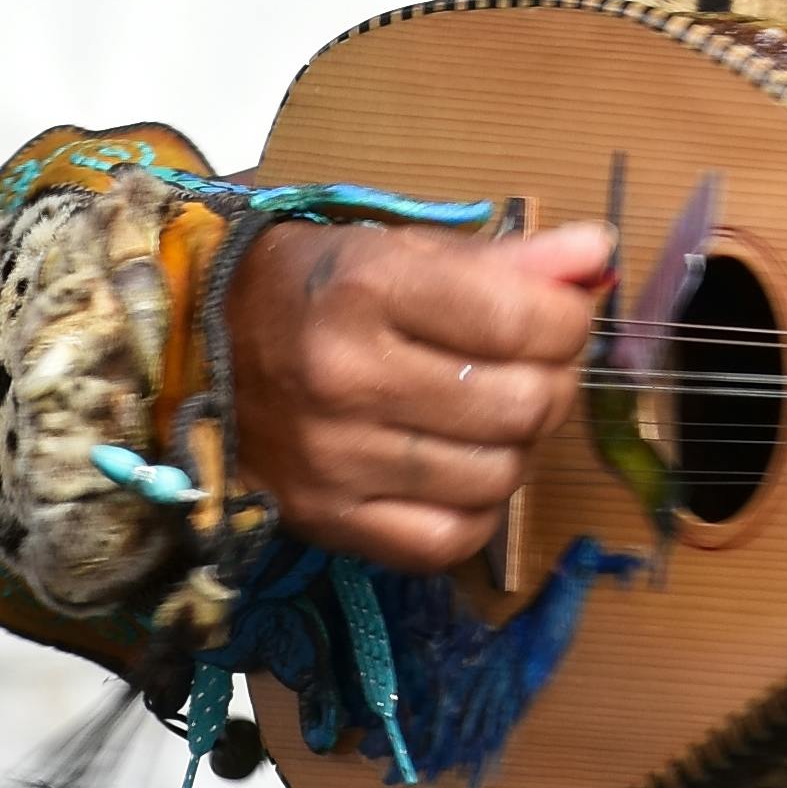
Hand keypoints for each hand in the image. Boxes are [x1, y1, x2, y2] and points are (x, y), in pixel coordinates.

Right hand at [226, 212, 613, 570]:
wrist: (189, 352)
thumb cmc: (309, 289)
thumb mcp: (398, 247)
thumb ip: (506, 257)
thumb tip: (597, 255)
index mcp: (366, 287)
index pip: (524, 320)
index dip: (568, 319)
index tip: (557, 314)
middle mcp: (347, 377)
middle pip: (524, 403)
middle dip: (552, 381)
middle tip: (529, 365)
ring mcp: (335, 460)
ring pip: (499, 475)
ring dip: (517, 446)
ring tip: (490, 414)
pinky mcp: (327, 522)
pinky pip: (449, 540)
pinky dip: (477, 508)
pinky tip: (461, 470)